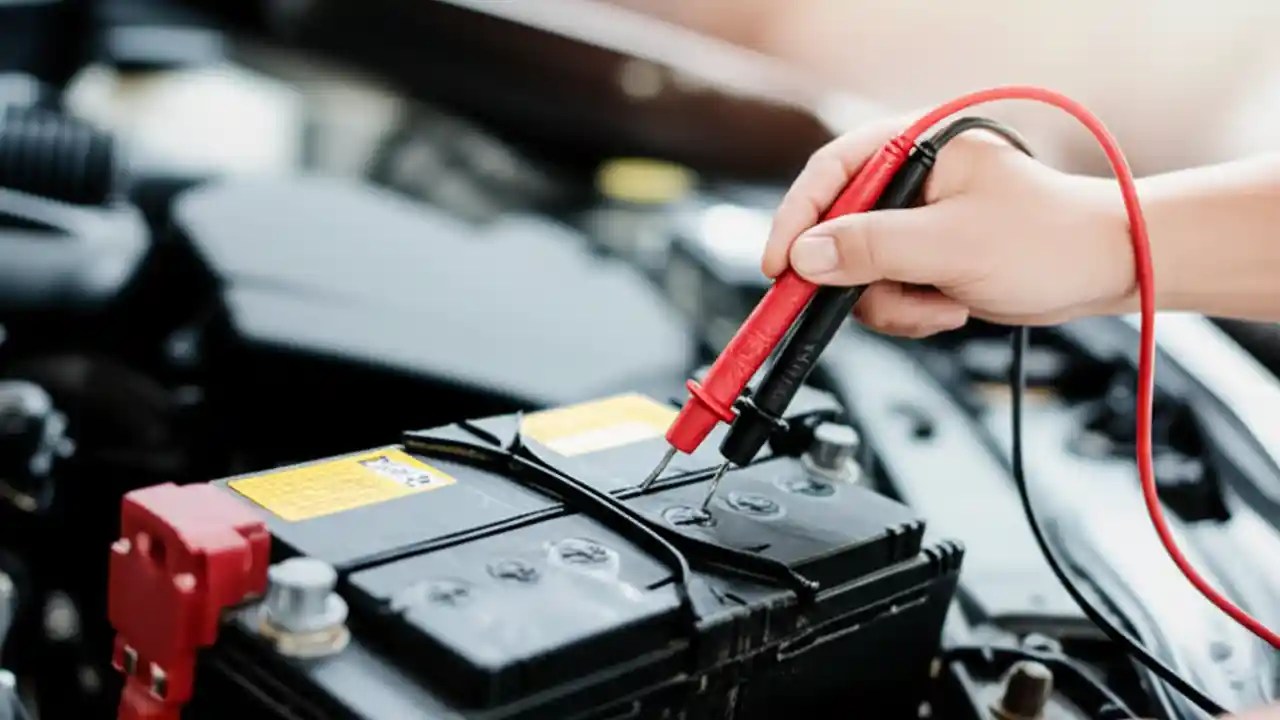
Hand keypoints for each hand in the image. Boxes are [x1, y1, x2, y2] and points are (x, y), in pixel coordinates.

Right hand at [762, 116, 1138, 337]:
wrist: (1105, 271)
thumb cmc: (1048, 240)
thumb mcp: (951, 244)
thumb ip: (872, 247)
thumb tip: (807, 255)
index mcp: (914, 149)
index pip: (830, 174)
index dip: (796, 220)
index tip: (780, 266)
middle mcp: (910, 181)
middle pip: (837, 231)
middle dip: (857, 278)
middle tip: (868, 301)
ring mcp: (917, 223)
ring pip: (858, 272)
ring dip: (893, 302)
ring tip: (940, 304)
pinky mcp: (926, 258)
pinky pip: (885, 291)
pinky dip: (911, 311)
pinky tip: (950, 307)